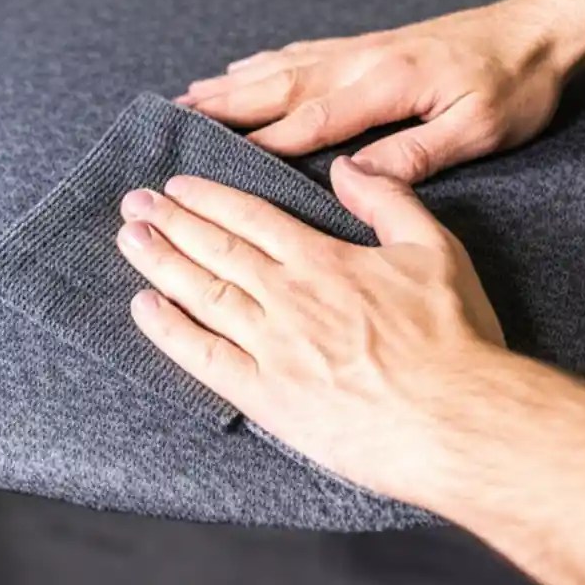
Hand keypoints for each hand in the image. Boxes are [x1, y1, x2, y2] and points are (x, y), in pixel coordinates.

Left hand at [115, 158, 507, 505]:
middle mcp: (287, 295)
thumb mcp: (435, 249)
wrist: (456, 418)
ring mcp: (270, 345)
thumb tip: (347, 166)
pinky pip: (203, 357)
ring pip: (201, 292)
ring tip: (129, 239)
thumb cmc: (453, 337)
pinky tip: (142, 308)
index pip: (250, 218)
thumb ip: (388, 201)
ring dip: (160, 262)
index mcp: (322, 259)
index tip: (178, 185)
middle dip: (170, 221)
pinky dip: (168, 331)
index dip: (208, 198)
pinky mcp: (265, 395)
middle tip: (134, 202)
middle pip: (215, 248)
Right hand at [176, 1, 565, 182]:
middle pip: (280, 86)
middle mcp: (363, 62)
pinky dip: (266, 62)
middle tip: (175, 119)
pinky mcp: (370, 46)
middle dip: (225, 106)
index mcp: (385, 86)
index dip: (261, 143)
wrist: (541, 30)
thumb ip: (415, 154)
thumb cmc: (515, 85)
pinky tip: (245, 68)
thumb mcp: (478, 129)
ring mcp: (363, 50)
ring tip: (191, 96)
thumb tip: (353, 176)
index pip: (310, 121)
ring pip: (284, 67)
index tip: (213, 161)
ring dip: (235, 83)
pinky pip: (304, 53)